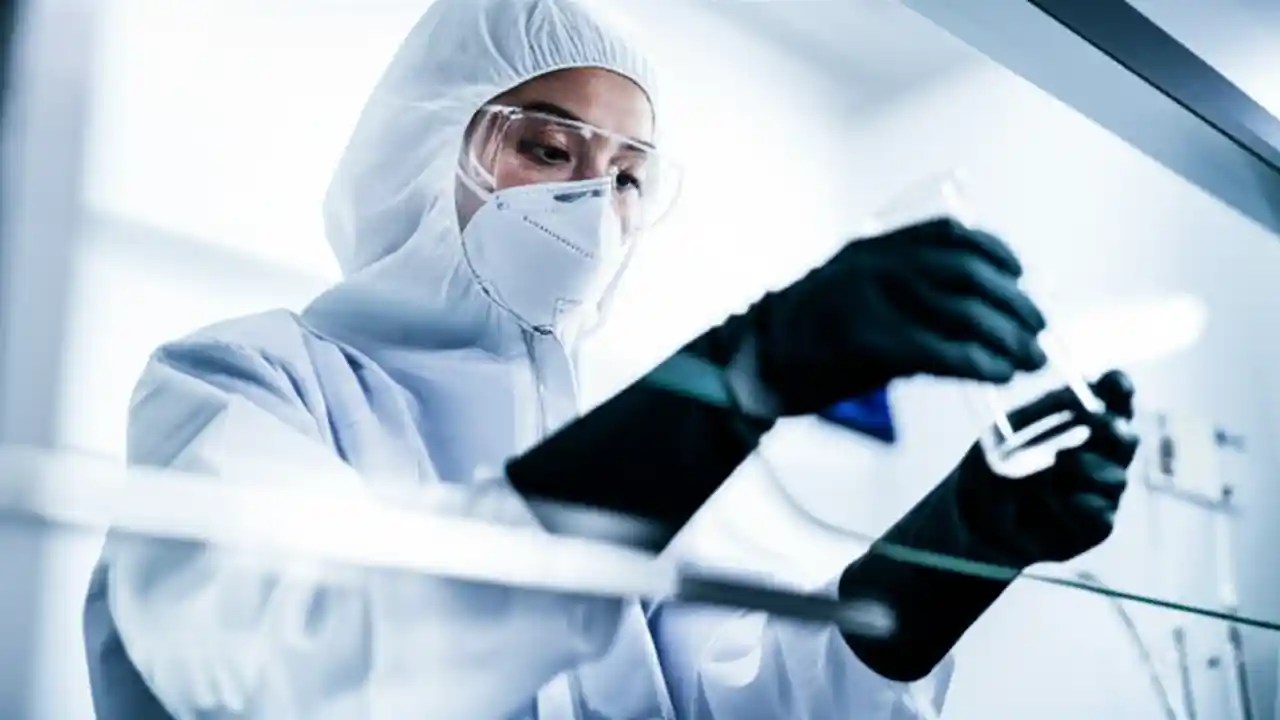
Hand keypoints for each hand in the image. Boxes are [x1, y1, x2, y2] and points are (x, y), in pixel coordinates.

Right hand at [746, 218, 1048, 415]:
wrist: (749, 367)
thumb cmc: (803, 340)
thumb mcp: (850, 295)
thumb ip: (898, 292)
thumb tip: (968, 312)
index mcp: (872, 249)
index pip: (949, 235)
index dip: (995, 253)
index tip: (1020, 276)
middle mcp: (874, 266)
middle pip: (967, 274)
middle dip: (1014, 303)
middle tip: (1038, 332)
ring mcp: (869, 300)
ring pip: (962, 311)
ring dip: (1006, 337)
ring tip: (1028, 359)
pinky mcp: (867, 341)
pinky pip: (940, 349)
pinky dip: (978, 361)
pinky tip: (997, 373)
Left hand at [953, 370, 1138, 566]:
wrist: (974, 515)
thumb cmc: (995, 465)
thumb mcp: (1009, 432)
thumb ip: (1042, 414)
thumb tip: (1078, 393)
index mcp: (1085, 428)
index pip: (1113, 404)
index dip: (1119, 391)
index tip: (1114, 380)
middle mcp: (1100, 458)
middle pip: (1126, 440)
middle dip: (1114, 428)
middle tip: (1098, 422)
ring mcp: (1099, 494)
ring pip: (1117, 478)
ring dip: (1090, 467)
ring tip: (1062, 461)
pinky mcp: (1092, 528)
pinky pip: (1102, 516)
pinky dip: (1083, 505)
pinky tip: (1062, 498)